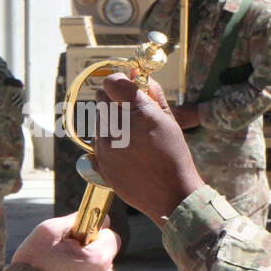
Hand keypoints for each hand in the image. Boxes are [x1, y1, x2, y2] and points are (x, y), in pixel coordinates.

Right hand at [11, 214, 118, 270]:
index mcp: (99, 259)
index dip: (93, 236)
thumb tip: (100, 219)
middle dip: (89, 257)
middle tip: (63, 261)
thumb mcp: (47, 232)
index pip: (111, 237)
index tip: (76, 242)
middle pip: (105, 259)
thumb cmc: (33, 267)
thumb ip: (76, 221)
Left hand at [91, 73, 203, 225]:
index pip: (112, 81)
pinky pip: (96, 139)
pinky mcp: (99, 161)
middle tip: (128, 109)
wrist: (170, 194)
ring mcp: (105, 145)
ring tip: (130, 133)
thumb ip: (153, 94)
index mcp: (138, 112)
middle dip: (113, 98)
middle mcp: (117, 126)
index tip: (126, 86)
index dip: (119, 81)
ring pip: (98, 118)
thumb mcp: (169, 121)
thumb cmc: (174, 155)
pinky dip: (107, 138)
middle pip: (100, 97)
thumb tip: (139, 76)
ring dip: (109, 119)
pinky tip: (125, 149)